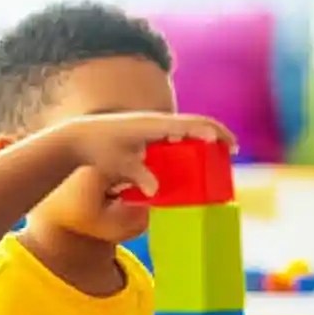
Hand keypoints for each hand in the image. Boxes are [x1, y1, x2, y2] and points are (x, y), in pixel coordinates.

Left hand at [57, 112, 236, 196]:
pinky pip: (178, 131)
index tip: (226, 143)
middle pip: (195, 121)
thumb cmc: (99, 149)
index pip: (189, 124)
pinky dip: (193, 137)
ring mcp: (154, 123)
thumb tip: (155, 193)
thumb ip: (138, 175)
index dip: (210, 132)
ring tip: (222, 149)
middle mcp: (156, 120)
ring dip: (206, 134)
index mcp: (153, 124)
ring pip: (188, 125)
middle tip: (234, 148)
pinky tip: (198, 149)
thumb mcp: (118, 164)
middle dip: (217, 132)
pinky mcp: (150, 130)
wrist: (79, 136)